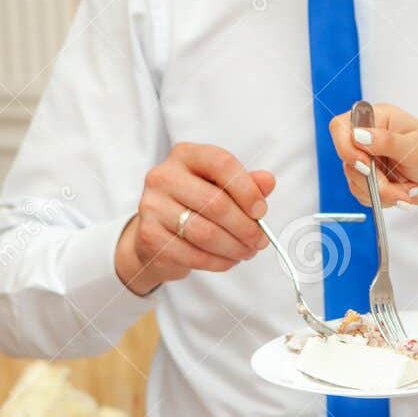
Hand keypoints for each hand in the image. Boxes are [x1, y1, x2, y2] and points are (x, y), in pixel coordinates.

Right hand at [115, 143, 275, 295]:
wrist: (157, 233)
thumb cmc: (195, 204)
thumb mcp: (222, 187)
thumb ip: (247, 183)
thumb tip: (268, 181)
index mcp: (186, 155)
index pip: (221, 164)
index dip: (247, 189)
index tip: (261, 211)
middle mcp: (163, 176)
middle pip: (215, 203)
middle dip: (245, 227)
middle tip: (260, 240)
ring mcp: (152, 206)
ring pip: (206, 233)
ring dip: (234, 248)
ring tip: (247, 251)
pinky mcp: (149, 235)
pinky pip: (193, 254)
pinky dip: (219, 261)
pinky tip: (229, 260)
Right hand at [327, 102, 417, 207]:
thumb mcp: (415, 147)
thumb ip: (386, 141)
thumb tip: (359, 135)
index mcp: (378, 118)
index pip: (341, 126)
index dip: (346, 148)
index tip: (365, 165)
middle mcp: (367, 136)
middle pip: (347, 160)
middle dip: (373, 181)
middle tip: (397, 190)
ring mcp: (365, 157)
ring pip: (354, 181)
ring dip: (381, 193)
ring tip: (406, 191)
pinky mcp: (366, 177)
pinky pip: (361, 193)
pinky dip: (381, 199)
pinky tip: (399, 193)